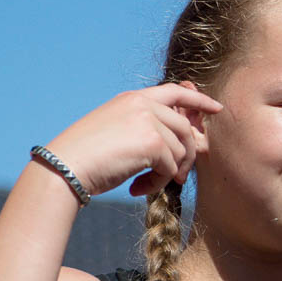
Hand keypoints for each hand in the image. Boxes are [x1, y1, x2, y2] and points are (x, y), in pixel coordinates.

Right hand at [42, 82, 223, 200]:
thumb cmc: (85, 157)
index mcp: (132, 98)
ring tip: (145, 185)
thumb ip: (144, 129)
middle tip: (178, 177)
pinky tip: (137, 189)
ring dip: (167, 174)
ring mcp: (148, 120)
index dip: (198, 101)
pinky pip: (171, 167)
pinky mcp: (153, 142)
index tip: (216, 109)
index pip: (174, 92)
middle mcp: (142, 104)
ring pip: (180, 151)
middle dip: (187, 155)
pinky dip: (158, 183)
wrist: (65, 167)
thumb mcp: (116, 132)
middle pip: (184, 129)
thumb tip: (179, 144)